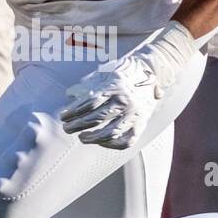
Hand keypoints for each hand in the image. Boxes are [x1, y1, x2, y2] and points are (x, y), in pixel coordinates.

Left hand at [61, 22, 197, 149]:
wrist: (155, 73)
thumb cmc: (126, 73)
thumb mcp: (107, 73)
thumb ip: (89, 83)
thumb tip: (70, 93)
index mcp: (114, 87)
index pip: (89, 102)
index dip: (73, 112)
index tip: (63, 117)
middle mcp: (125, 101)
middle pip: (96, 118)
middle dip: (78, 125)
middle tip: (67, 128)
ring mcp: (134, 114)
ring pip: (110, 132)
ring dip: (93, 138)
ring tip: (81, 137)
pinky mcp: (142, 124)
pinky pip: (127, 141)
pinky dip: (113, 144)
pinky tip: (102, 142)